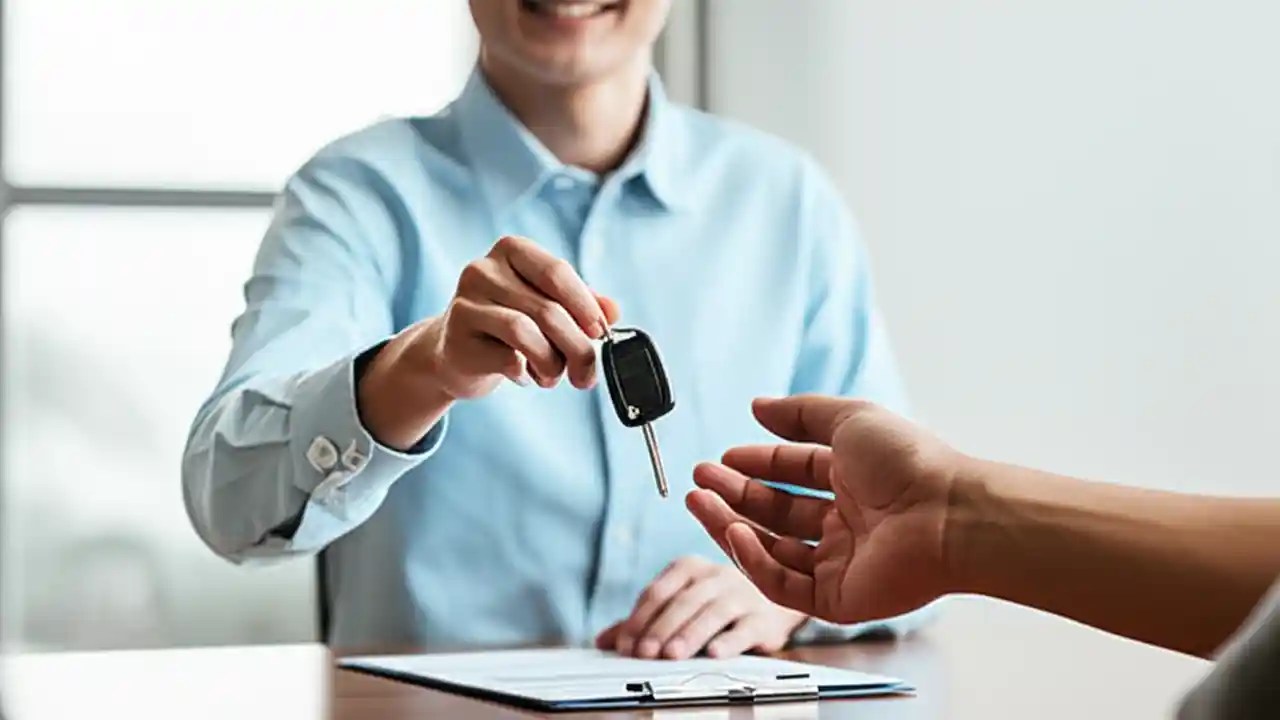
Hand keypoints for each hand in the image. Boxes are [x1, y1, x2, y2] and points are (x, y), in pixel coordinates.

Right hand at [358, 235, 618, 448]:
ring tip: (553, 376)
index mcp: (512, 251)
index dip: (585, 305)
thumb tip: (613, 311)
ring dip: (552, 363)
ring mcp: (465, 301)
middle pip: (548, 309)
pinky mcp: (456, 337)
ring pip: (526, 333)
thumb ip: (581, 305)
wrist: (454, 353)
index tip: (601, 332)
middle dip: (577, 347)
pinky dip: (526, 372)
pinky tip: (524, 375)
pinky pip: (506, 358)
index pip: (557, 272)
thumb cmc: (508, 326)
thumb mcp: (546, 307)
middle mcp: (483, 269)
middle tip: (587, 373)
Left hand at [595, 556, 806, 659]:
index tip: (625, 646)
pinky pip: (745, 629)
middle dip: (660, 629)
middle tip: (644, 654)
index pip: (657, 592)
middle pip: (682, 602)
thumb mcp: (680, 604)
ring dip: (689, 634)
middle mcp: (715, 576)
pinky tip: (714, 654)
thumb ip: (644, 621)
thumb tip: (604, 640)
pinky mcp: (763, 618)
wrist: (772, 603)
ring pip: (712, 613)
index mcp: (689, 568)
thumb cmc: (718, 602)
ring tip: (671, 655)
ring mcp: (741, 595)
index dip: (638, 619)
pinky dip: (729, 641)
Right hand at [686, 396, 965, 625]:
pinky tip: (736, 533)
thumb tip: (758, 405)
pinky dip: (754, 561)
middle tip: (701, 481)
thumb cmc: (911, 464)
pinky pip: (783, 584)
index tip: (723, 459)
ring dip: (732, 526)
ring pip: (771, 550)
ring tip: (701, 502)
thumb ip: (799, 413)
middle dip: (734, 495)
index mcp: (852, 482)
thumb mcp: (849, 419)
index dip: (755, 466)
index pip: (791, 475)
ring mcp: (840, 563)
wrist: (947, 515)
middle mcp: (845, 523)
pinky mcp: (837, 598)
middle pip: (775, 513)